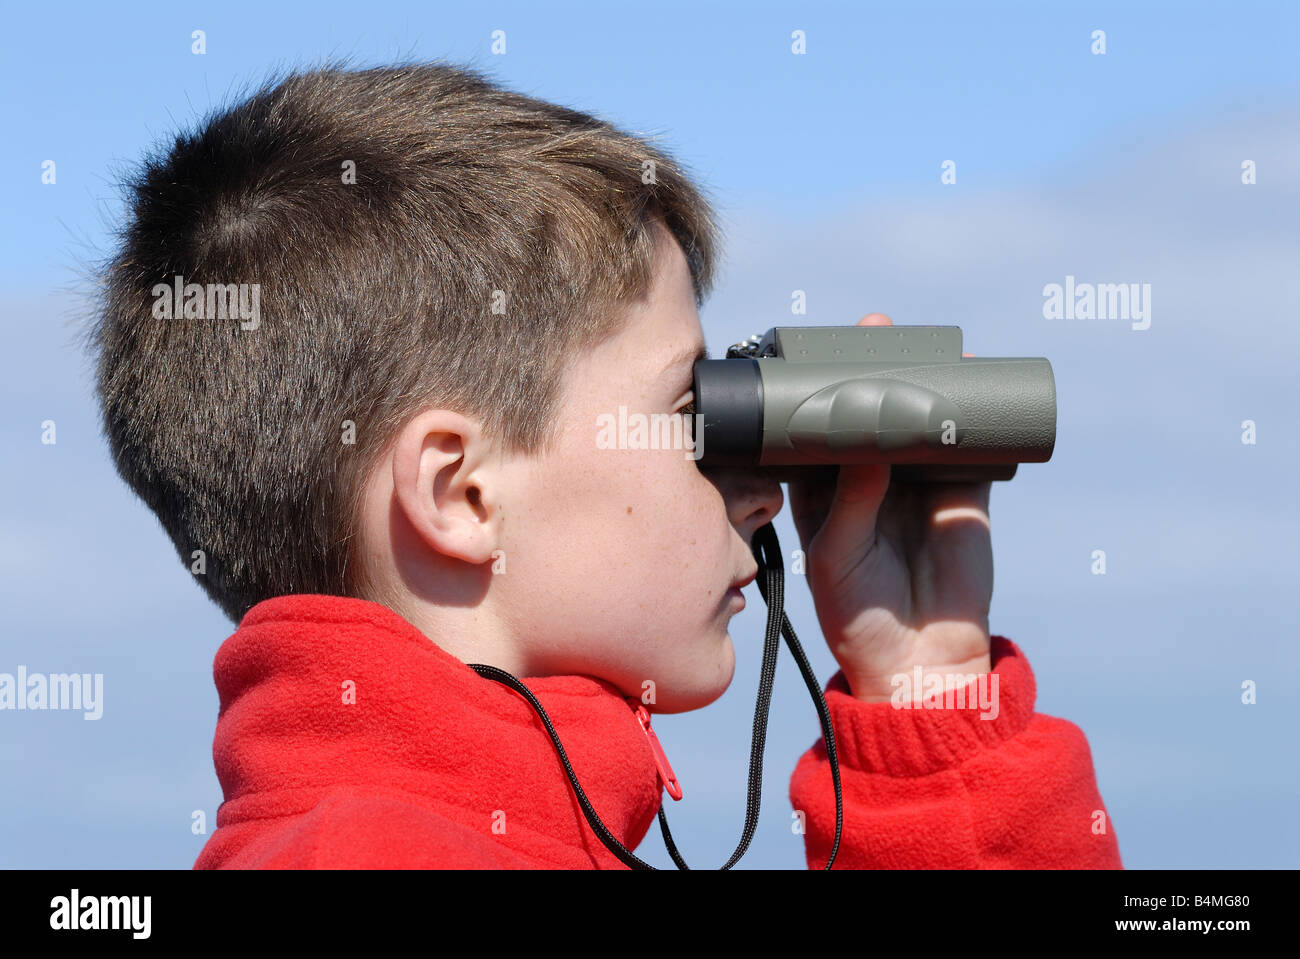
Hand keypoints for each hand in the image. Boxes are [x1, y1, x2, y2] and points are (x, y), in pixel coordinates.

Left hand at [785, 314, 994, 701]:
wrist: (920, 662)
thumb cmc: (858, 614)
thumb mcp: (838, 556)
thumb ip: (850, 501)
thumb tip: (868, 444)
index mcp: (824, 493)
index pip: (818, 430)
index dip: (819, 393)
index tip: (816, 353)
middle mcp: (868, 480)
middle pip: (870, 413)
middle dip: (873, 372)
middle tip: (875, 331)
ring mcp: (917, 483)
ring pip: (918, 420)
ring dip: (923, 383)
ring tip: (926, 346)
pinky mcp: (963, 493)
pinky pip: (968, 445)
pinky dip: (971, 416)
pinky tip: (971, 383)